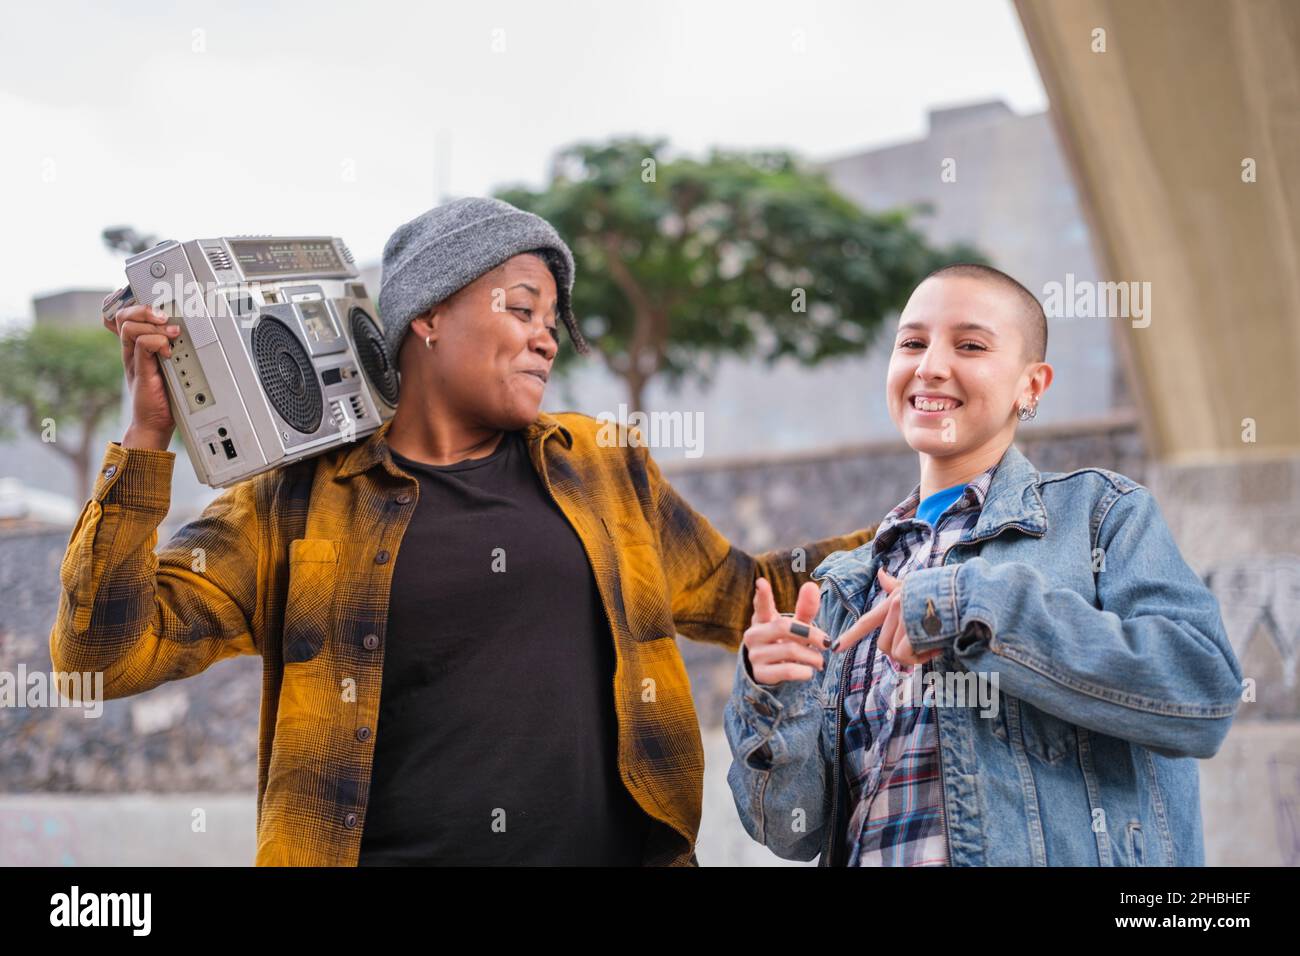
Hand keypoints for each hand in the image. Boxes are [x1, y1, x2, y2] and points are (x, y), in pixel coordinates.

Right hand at [108, 302, 176, 446]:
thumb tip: (185, 327)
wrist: (155, 422)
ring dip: (154, 325)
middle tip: (164, 317)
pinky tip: (168, 351)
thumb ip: (170, 346)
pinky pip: (141, 345)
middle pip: (123, 315)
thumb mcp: (168, 364)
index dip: (134, 303)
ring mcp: (132, 360)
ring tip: (172, 334)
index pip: (124, 314)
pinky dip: (157, 342)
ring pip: (129, 326)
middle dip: (144, 309)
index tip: (156, 306)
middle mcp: (130, 350)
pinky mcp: (139, 370)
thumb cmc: (164, 394)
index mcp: (136, 346)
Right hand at [742, 577, 830, 684]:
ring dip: (812, 657)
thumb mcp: (797, 626)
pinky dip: (804, 671)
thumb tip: (811, 585)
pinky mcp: (760, 673)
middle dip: (811, 634)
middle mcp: (754, 635)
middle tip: (827, 643)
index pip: (762, 606)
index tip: (761, 582)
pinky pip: (787, 671)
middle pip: (784, 626)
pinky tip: (809, 672)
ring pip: (790, 650)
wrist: (774, 672)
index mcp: (762, 620)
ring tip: (820, 661)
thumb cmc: (787, 642)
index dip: (762, 595)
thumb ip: (805, 608)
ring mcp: (755, 655)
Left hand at [821, 566, 942, 667]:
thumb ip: (899, 587)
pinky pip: (907, 655)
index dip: (851, 635)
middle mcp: (895, 605)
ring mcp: (903, 615)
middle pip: (884, 646)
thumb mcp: (923, 585)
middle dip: (902, 654)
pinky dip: (923, 658)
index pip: (868, 620)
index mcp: (896, 598)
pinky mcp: (912, 627)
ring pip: (896, 653)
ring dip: (916, 657)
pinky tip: (939, 645)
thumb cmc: (953, 591)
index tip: (835, 647)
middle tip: (926, 648)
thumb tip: (881, 575)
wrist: (973, 592)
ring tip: (935, 643)